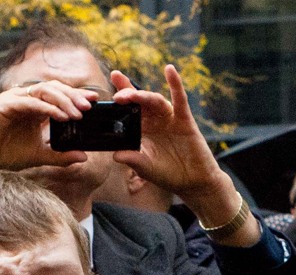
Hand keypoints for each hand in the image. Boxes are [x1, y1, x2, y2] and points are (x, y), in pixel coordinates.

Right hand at [0, 80, 97, 189]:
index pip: (58, 95)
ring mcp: (13, 99)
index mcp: (33, 107)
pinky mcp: (4, 105)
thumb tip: (85, 156)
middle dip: (74, 96)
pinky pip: (30, 102)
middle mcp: (24, 99)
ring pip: (43, 92)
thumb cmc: (5, 156)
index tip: (95, 103)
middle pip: (54, 89)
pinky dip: (47, 108)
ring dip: (63, 101)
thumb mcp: (40, 156)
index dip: (76, 97)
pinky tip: (61, 117)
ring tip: (79, 113)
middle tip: (90, 106)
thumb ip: (61, 155)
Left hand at [111, 66, 257, 244]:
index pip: (127, 110)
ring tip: (132, 95)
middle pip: (138, 101)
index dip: (117, 98)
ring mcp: (169, 118)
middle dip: (127, 95)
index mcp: (141, 129)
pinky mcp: (184, 119)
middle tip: (117, 96)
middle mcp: (153, 120)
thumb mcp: (146, 167)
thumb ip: (132, 160)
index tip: (102, 92)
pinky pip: (179, 99)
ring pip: (154, 101)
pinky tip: (169, 69)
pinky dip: (175, 83)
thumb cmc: (168, 175)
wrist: (193, 183)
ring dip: (143, 95)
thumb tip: (115, 155)